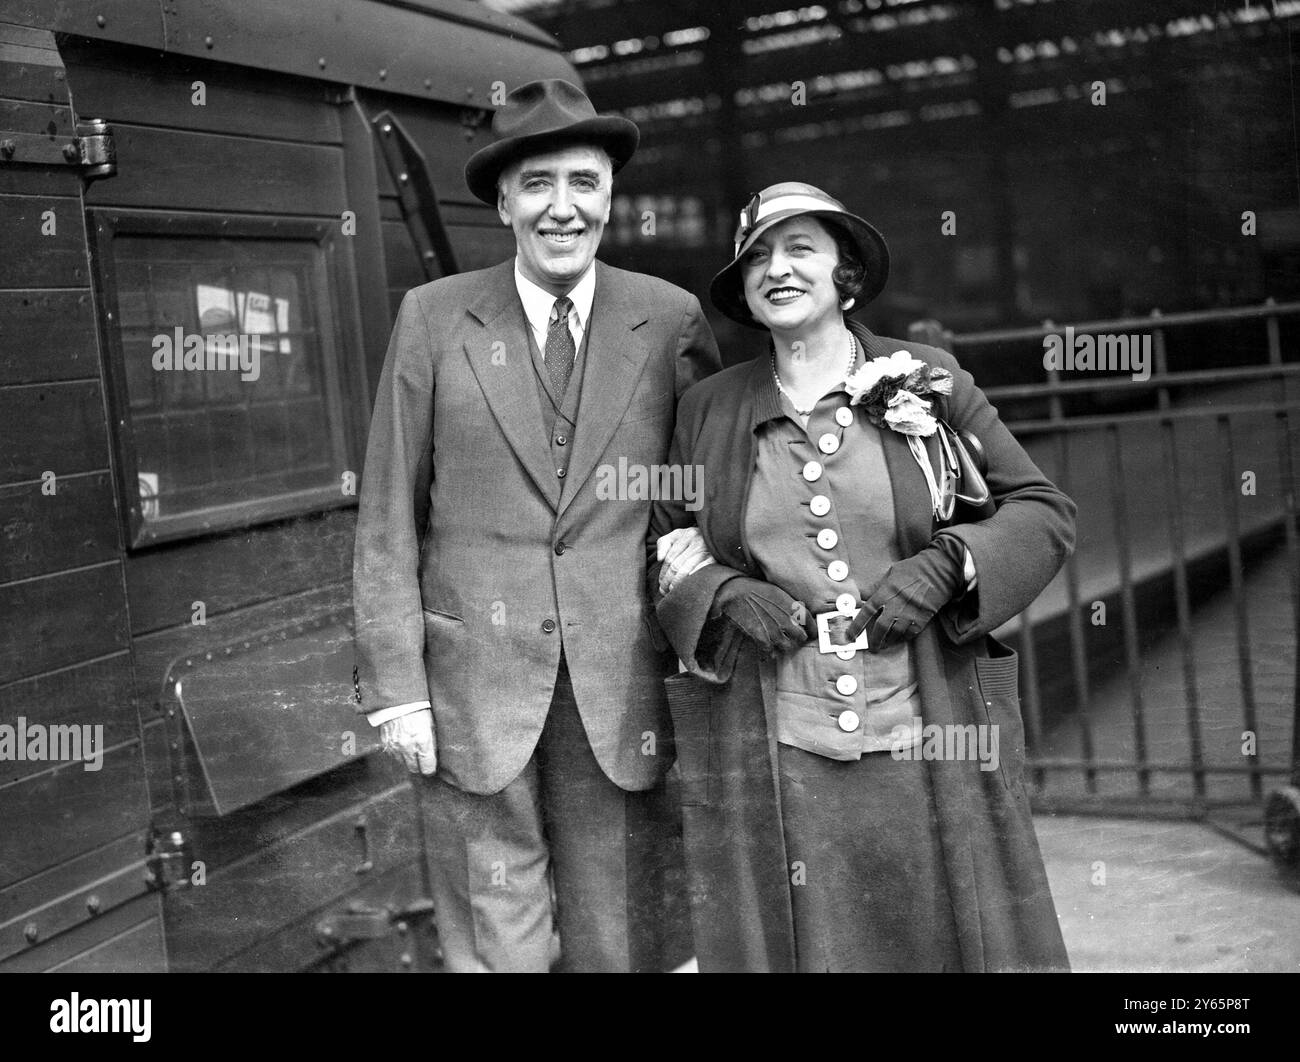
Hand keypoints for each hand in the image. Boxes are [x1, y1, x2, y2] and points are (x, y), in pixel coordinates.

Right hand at [380, 709, 437, 774]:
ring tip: (413, 751)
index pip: (427, 767)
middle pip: (414, 769)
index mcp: (423, 741)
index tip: (432, 768)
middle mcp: (408, 746)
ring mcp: (395, 746)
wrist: (398, 699)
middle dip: (419, 766)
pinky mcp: (386, 743)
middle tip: (423, 762)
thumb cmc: (418, 709)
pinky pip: (393, 755)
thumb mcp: (431, 724)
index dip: (430, 769)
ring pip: (403, 764)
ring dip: (408, 760)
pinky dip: (399, 753)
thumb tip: (435, 756)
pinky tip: (404, 745)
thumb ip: (433, 742)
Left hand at [657, 527, 715, 594]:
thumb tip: (659, 558)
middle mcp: (697, 541)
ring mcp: (708, 551)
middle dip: (668, 580)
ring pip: (686, 570)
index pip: (670, 558)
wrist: (720, 536)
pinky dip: (693, 579)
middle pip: (677, 565)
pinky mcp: (716, 560)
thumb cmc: (694, 538)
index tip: (661, 583)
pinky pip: (701, 572)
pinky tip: (687, 586)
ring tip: (672, 591)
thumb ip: (664, 543)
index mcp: (687, 535)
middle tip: (664, 591)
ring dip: (677, 582)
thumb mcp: (677, 535)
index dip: (663, 573)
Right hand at [713, 576, 806, 655]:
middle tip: (790, 636)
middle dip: (797, 637)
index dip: (812, 631)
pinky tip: (765, 646)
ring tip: (777, 641)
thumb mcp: (779, 592)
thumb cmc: (756, 589)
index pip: (811, 624)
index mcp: (794, 607)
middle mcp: (788, 621)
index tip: (810, 634)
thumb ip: (791, 605)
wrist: (736, 592)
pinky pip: (771, 653)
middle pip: (801, 638)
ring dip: (783, 645)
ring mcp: (775, 632)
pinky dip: (768, 651)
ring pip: (788, 647)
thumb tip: (798, 617)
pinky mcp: (762, 639)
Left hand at [847, 536, 964, 649]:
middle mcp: (896, 604)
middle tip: (872, 647)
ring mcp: (910, 612)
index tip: (850, 636)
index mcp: (886, 592)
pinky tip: (899, 639)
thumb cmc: (914, 569)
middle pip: (881, 627)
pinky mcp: (923, 617)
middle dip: (874, 640)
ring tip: (884, 645)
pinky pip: (911, 632)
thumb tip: (863, 595)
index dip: (857, 625)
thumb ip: (877, 586)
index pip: (867, 612)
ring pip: (896, 633)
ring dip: (888, 641)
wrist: (939, 570)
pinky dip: (904, 638)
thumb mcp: (891, 573)